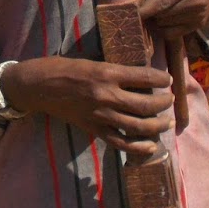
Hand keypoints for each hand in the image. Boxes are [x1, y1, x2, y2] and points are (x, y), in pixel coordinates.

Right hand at [3, 56, 173, 161]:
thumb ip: (115, 69)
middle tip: (170, 100)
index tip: (168, 79)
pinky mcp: (92, 128)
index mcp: (107, 73)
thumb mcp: (93, 61)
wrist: (39, 86)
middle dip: (164, 103)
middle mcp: (107, 95)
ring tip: (167, 121)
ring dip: (157, 125)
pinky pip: (119, 142)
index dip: (162, 78)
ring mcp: (100, 114)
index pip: (145, 77)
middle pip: (146, 104)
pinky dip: (137, 147)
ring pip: (138, 125)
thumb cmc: (64, 68)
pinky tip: (150, 145)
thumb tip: (140, 73)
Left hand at [132, 0, 208, 38]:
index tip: (131, 11)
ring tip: (160, 1)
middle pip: (161, 14)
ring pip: (164, 25)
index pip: (162, 1)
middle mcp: (197, 1)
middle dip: (149, 8)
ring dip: (156, 17)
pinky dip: (163, 27)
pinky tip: (164, 14)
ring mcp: (199, 15)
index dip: (145, 9)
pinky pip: (171, 33)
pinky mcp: (199, 24)